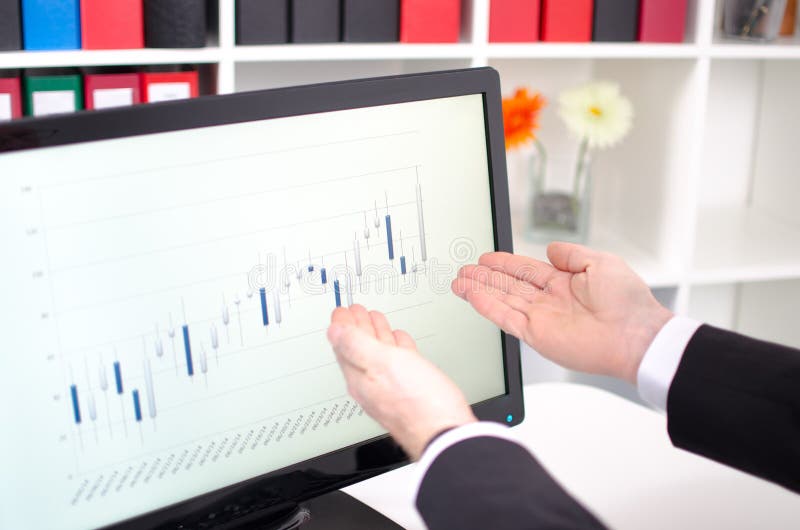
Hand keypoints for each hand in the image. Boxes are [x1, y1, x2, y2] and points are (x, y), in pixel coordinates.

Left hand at [327, 305, 476, 460]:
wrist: (447, 434)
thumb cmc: (418, 403)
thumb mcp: (383, 363)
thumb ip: (356, 346)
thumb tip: (334, 332)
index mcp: (360, 378)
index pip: (344, 346)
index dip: (342, 325)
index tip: (340, 310)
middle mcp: (372, 386)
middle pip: (359, 349)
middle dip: (357, 327)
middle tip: (355, 311)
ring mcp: (391, 390)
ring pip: (379, 355)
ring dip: (376, 334)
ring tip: (374, 319)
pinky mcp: (410, 392)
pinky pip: (398, 363)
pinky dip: (395, 348)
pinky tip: (399, 342)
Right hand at [452, 242, 672, 383]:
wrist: (635, 336)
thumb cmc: (628, 302)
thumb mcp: (601, 262)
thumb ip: (571, 254)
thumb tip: (551, 249)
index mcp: (565, 283)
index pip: (525, 271)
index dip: (504, 263)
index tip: (486, 258)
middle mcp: (550, 301)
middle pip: (508, 285)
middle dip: (484, 277)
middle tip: (464, 270)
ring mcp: (542, 319)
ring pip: (502, 301)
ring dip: (479, 291)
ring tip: (459, 282)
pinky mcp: (537, 336)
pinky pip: (506, 318)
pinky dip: (487, 307)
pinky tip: (472, 297)